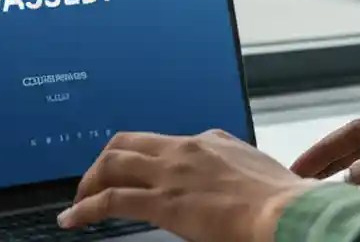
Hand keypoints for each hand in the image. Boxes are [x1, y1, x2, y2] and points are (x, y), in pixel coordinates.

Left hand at [59, 130, 317, 241]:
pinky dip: (85, 208)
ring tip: (79, 202)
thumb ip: (238, 175)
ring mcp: (172, 173)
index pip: (166, 142)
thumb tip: (238, 189)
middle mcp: (186, 149)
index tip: (138, 174)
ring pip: (112, 164)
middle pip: (128, 142)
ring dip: (89, 182)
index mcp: (212, 141)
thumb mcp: (260, 175)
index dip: (144, 158)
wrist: (286, 212)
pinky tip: (73, 218)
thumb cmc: (283, 202)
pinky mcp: (163, 202)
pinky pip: (110, 200)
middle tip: (94, 183)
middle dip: (105, 161)